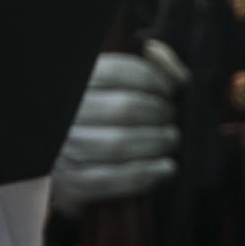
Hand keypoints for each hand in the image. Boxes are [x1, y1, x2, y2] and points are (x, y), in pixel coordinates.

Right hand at [52, 39, 186, 214]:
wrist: (74, 158)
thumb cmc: (106, 109)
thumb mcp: (123, 75)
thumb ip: (153, 61)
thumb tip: (180, 77)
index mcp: (74, 83)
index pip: (113, 72)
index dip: (149, 78)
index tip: (169, 89)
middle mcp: (66, 115)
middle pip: (123, 109)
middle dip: (158, 113)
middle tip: (171, 117)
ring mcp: (65, 150)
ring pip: (118, 145)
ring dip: (156, 143)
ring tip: (172, 139)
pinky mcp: (70, 184)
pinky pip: (109, 181)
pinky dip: (144, 175)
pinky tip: (165, 169)